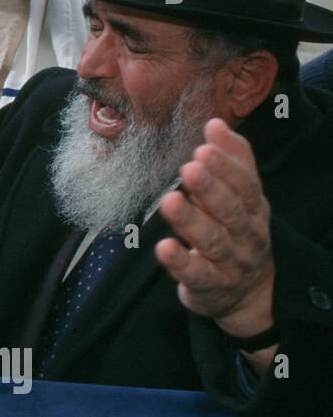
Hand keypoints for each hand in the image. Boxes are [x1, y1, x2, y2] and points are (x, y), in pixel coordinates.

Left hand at [155, 119, 275, 352]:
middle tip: (190, 168)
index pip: (245, 185)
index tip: (204, 148)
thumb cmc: (237, 232)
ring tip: (170, 200)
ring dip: (191, 220)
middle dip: (211, 189)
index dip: (226, 167)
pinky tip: (163, 247)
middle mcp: (246, 235)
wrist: (250, 293)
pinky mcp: (211, 286)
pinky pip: (196, 274)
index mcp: (253, 208)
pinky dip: (180, 261)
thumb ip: (232, 160)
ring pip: (213, 241)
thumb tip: (216, 123)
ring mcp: (231, 262)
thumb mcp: (241, 197)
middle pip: (230, 211)